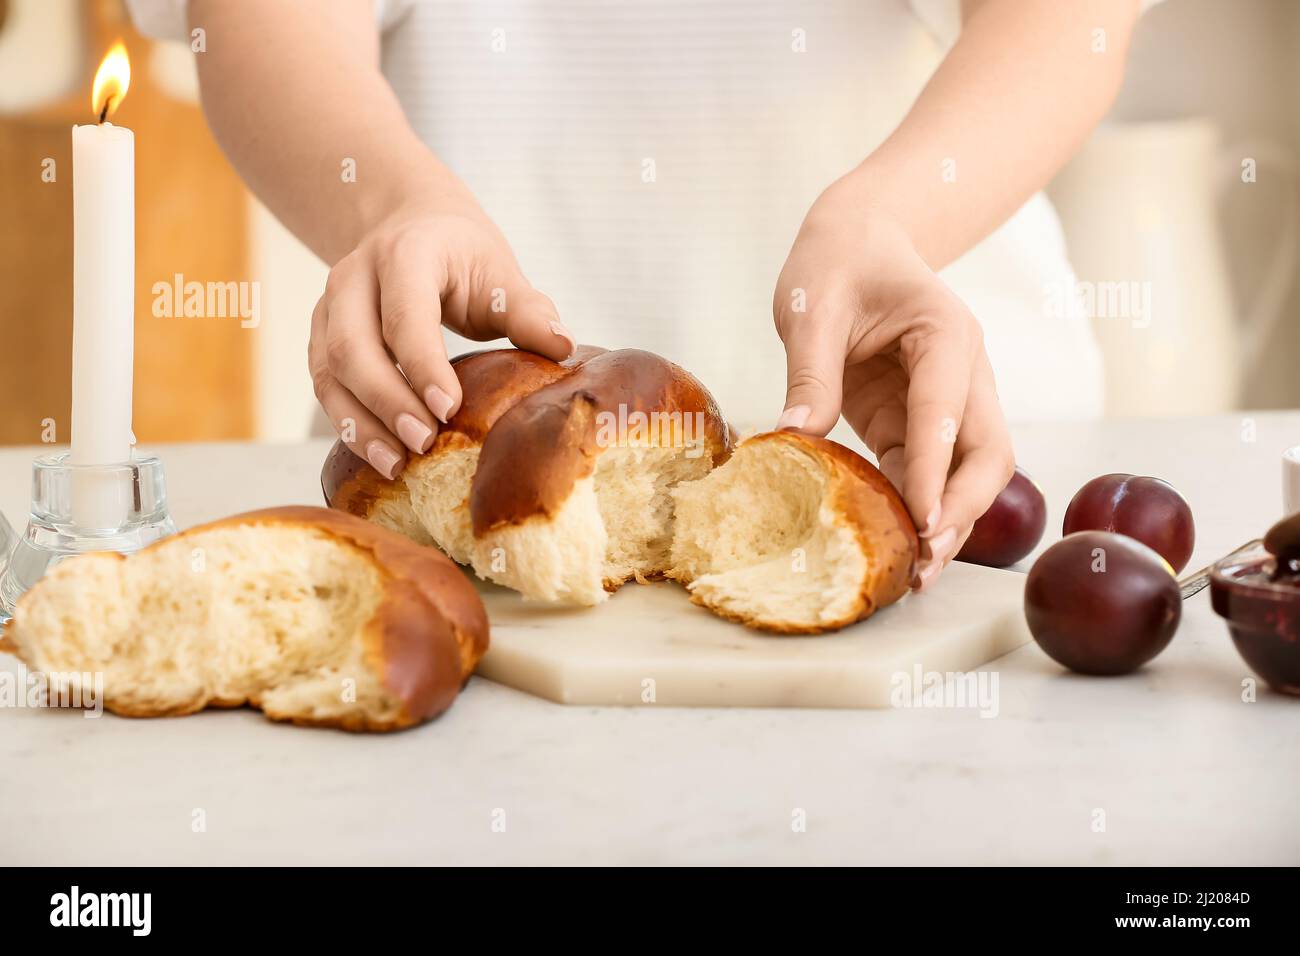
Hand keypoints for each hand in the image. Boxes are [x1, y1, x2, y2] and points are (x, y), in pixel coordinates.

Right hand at [308, 199, 573, 477]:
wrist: (409, 224)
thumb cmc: (461, 255)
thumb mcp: (498, 270)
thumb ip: (527, 310)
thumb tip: (563, 347)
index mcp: (405, 253)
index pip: (404, 314)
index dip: (422, 364)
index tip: (448, 410)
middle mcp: (354, 277)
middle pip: (353, 347)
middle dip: (387, 402)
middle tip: (424, 445)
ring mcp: (329, 307)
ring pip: (329, 372)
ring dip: (360, 424)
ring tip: (397, 466)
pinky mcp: (321, 337)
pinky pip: (325, 386)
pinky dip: (349, 424)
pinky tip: (380, 456)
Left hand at [773, 194, 1013, 587]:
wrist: (857, 242)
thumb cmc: (838, 263)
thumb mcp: (814, 306)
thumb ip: (810, 370)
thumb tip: (795, 433)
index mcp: (945, 333)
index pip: (946, 410)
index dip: (937, 469)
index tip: (921, 521)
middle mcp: (962, 371)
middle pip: (988, 452)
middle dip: (963, 508)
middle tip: (925, 557)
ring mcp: (946, 400)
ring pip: (970, 471)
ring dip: (949, 520)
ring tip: (917, 574)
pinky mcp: (918, 421)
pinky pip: (928, 472)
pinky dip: (918, 509)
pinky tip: (898, 548)